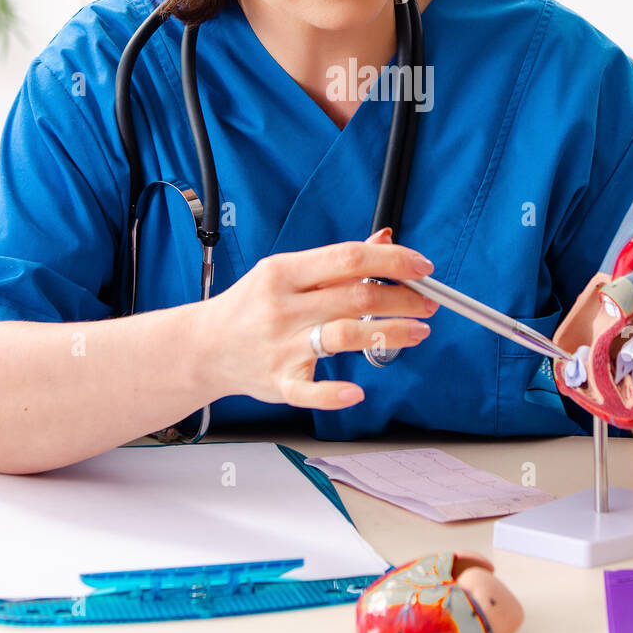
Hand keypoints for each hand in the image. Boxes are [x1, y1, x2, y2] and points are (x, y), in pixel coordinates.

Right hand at [201, 229, 438, 410]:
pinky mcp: (278, 381)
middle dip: (402, 299)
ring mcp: (280, 345)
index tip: (421, 267)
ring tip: (418, 332)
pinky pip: (309, 389)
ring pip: (344, 336)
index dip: (392, 261)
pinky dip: (334, 393)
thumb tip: (384, 239)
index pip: (348, 259)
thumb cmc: (251, 306)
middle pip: (355, 297)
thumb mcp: (287, 273)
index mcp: (284, 271)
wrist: (203, 347)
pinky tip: (357, 390)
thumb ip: (336, 261)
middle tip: (429, 303)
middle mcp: (283, 306)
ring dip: (390, 334)